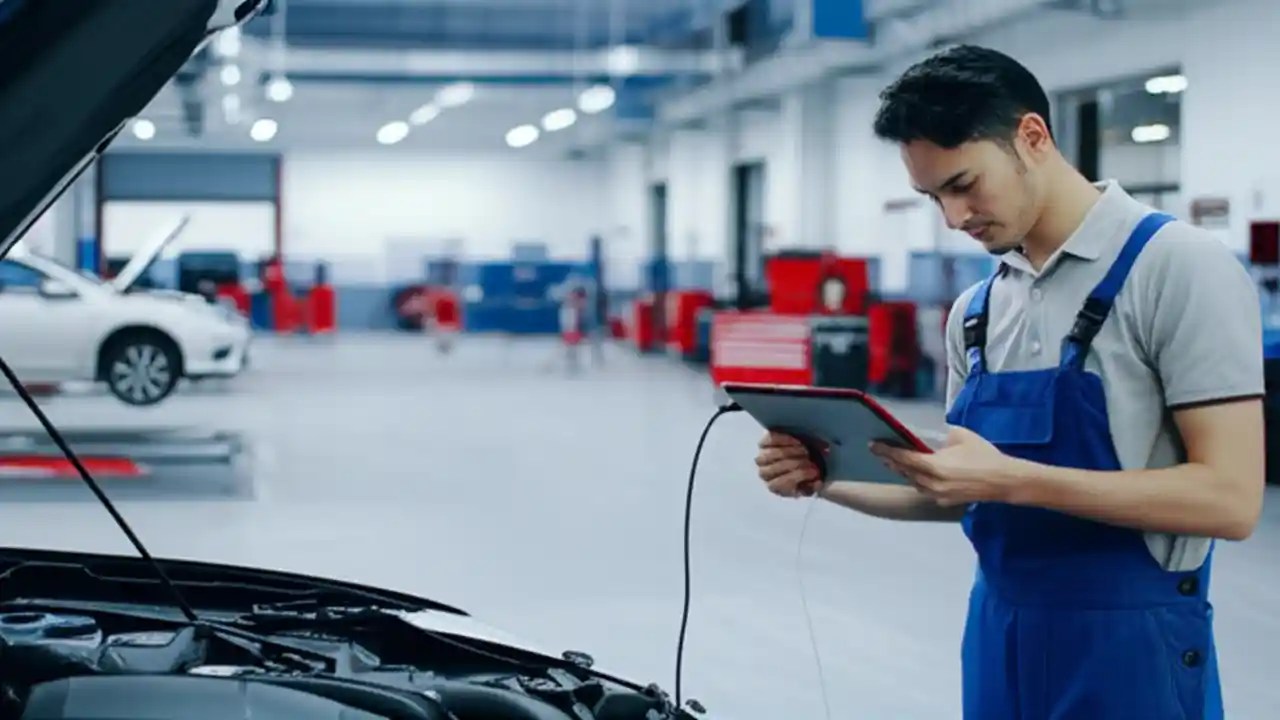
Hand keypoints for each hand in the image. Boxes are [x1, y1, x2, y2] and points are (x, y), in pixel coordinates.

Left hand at [756, 432, 822, 497]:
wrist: (802, 456)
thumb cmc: (807, 471)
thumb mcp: (812, 483)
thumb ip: (814, 486)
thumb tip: (818, 483)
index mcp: (775, 487)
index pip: (779, 484)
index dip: (798, 477)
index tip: (815, 471)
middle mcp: (765, 474)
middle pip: (774, 469)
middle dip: (795, 463)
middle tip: (810, 458)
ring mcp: (762, 458)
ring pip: (769, 455)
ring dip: (789, 451)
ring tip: (804, 449)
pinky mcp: (763, 443)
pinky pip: (769, 440)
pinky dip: (783, 440)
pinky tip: (796, 441)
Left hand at [870, 426, 1022, 505]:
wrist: (1005, 481)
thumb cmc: (984, 455)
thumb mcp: (960, 435)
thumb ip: (940, 436)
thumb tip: (927, 438)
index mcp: (934, 466)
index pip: (903, 458)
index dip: (886, 451)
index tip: (873, 445)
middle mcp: (932, 483)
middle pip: (905, 472)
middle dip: (892, 462)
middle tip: (881, 452)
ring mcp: (939, 495)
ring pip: (914, 483)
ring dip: (905, 473)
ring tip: (896, 463)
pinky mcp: (946, 502)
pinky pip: (926, 491)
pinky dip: (919, 482)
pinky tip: (918, 475)